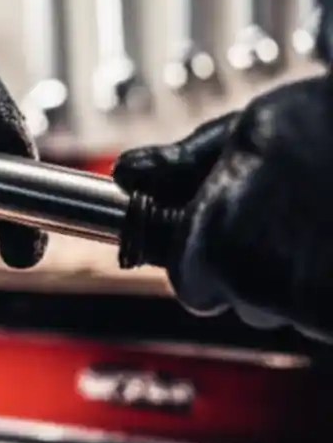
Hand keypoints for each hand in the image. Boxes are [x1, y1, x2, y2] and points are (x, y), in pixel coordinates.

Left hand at [113, 76, 332, 340]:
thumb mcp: (250, 127)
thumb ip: (183, 161)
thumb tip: (130, 174)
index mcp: (216, 233)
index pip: (185, 276)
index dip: (201, 249)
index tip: (224, 223)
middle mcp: (254, 278)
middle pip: (233, 294)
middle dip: (250, 261)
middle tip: (288, 212)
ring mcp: (304, 303)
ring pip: (281, 304)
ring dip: (295, 273)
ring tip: (322, 218)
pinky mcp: (332, 316)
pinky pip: (319, 311)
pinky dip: (326, 285)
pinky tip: (332, 239)